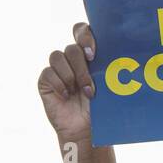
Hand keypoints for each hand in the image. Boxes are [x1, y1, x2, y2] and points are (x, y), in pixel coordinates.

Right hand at [37, 22, 96, 149]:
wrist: (86, 130)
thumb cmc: (100, 108)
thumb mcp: (107, 87)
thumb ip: (106, 68)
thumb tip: (116, 58)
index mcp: (88, 55)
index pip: (82, 31)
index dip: (85, 36)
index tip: (93, 53)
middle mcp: (71, 59)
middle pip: (72, 47)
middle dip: (81, 66)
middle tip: (90, 85)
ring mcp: (58, 69)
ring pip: (57, 56)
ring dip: (71, 76)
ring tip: (81, 93)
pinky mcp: (46, 80)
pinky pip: (49, 72)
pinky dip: (59, 84)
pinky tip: (67, 96)